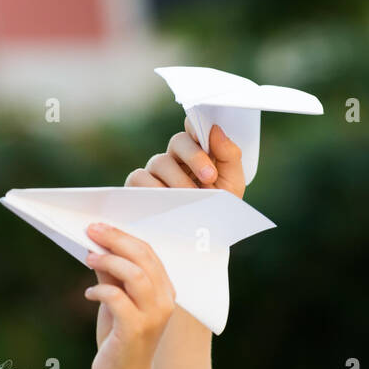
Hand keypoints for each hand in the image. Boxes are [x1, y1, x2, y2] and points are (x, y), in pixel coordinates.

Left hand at [83, 223, 175, 368]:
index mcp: (165, 292)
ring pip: (134, 274)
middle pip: (143, 257)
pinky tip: (89, 295)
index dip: (123, 236)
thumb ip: (112, 278)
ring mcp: (153, 316)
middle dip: (115, 240)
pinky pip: (117, 298)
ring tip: (89, 258)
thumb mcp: (116, 304)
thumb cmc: (119, 342)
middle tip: (91, 231)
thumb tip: (97, 248)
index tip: (99, 227)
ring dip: (108, 262)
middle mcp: (164, 302)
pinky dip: (99, 291)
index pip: (148, 253)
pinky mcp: (136, 329)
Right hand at [126, 119, 246, 200]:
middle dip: (195, 158)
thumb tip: (215, 130)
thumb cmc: (215, 208)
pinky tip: (166, 203)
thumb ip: (229, 155)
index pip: (193, 128)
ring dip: (178, 180)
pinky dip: (153, 190)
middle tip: (210, 178)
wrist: (201, 240)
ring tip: (191, 199)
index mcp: (196, 152)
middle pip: (178, 141)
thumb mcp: (231, 184)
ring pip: (160, 161)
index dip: (197, 127)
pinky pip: (139, 178)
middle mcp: (174, 158)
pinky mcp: (138, 188)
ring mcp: (154, 172)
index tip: (205, 138)